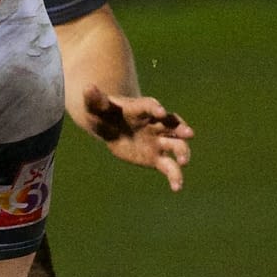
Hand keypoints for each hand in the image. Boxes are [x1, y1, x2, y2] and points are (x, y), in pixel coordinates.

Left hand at [78, 84, 194, 190]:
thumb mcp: (97, 106)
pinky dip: (174, 176)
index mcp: (142, 109)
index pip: (150, 107)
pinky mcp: (157, 158)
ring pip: (175, 145)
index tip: (160, 112)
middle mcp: (156, 124)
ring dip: (182, 152)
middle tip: (189, 133)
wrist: (112, 127)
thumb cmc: (106, 113)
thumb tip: (88, 88)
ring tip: (183, 162)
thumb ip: (95, 99)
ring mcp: (159, 141)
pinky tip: (177, 187)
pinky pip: (168, 167)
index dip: (155, 108)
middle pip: (172, 124)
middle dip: (180, 128)